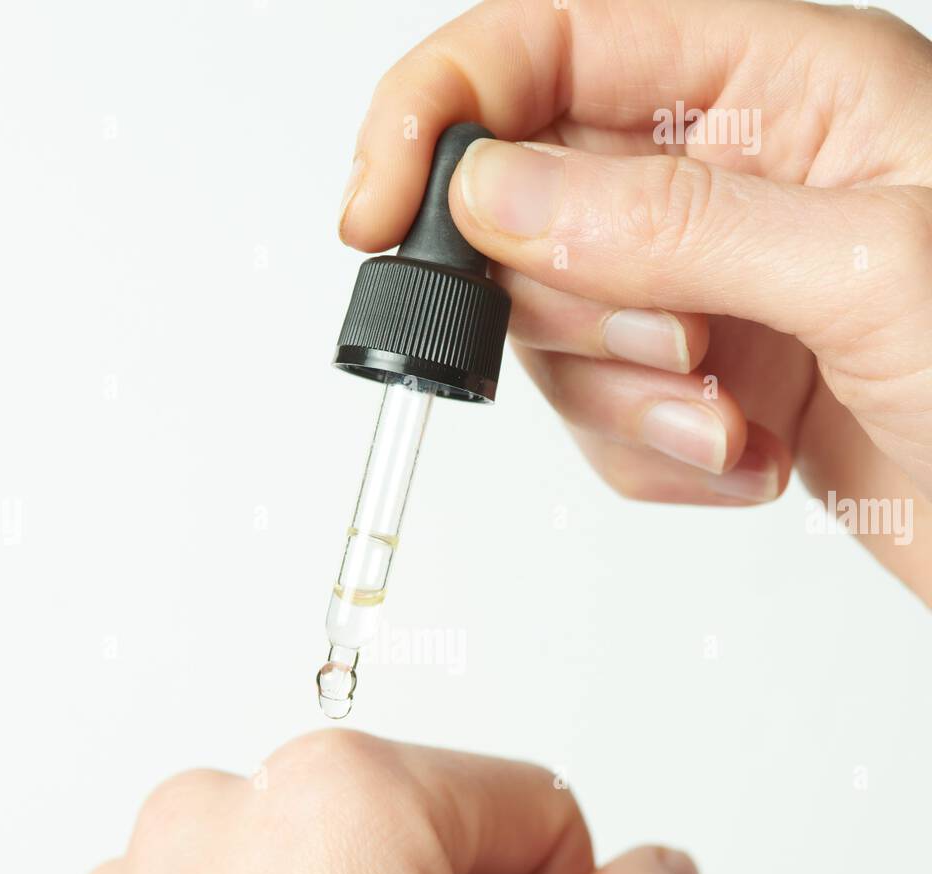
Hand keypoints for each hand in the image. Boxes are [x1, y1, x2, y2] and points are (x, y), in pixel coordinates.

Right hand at [341, 0, 930, 599]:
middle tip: (679, 347)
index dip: (442, 113)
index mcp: (779, 80)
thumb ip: (672, 222)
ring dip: (629, 401)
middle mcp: (735, 171)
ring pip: (560, 328)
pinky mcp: (712, 379)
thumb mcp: (866, 270)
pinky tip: (755, 457)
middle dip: (575, 303)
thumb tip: (498, 196)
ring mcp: (717, 282)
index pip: (548, 44)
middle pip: (533, 205)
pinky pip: (607, 416)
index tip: (378, 212)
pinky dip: (659, 457)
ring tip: (737, 419)